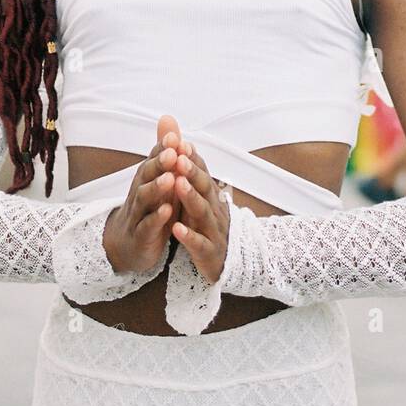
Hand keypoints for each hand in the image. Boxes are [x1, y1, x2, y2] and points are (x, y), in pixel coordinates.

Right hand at [102, 115, 188, 274]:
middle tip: (172, 153)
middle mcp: (140, 192)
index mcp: (147, 178)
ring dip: (157, 188)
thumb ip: (164, 150)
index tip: (174, 136)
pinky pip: (147, 225)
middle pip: (146, 175)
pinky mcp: (141, 235)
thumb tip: (168, 118)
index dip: (163, 148)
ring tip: (170, 179)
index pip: (154, 159)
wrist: (128, 245)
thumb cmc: (149, 207)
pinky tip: (167, 210)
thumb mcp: (159, 177)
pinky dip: (156, 218)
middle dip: (159, 163)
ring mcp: (139, 213)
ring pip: (144, 198)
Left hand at [169, 143, 230, 284]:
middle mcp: (214, 210)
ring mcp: (213, 231)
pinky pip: (199, 243)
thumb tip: (184, 142)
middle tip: (179, 157)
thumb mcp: (201, 199)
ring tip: (178, 184)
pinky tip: (176, 228)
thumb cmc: (208, 226)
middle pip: (205, 188)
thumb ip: (191, 172)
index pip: (203, 173)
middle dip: (192, 172)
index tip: (181, 142)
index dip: (193, 158)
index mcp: (210, 197)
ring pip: (203, 212)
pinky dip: (189, 236)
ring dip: (191, 197)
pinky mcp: (209, 252)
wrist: (229, 262)